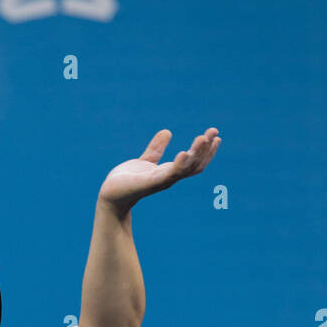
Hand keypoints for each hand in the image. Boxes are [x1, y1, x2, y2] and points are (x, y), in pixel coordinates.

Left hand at [97, 128, 220, 214]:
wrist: (110, 195)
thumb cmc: (127, 181)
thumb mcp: (146, 160)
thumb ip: (156, 148)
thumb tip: (168, 131)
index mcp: (170, 173)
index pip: (194, 162)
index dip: (206, 151)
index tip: (215, 135)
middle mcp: (169, 178)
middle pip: (194, 165)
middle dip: (206, 150)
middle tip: (215, 133)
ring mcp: (161, 181)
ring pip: (185, 168)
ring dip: (196, 153)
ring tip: (203, 137)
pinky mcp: (150, 183)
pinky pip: (168, 174)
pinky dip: (177, 165)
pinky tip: (183, 153)